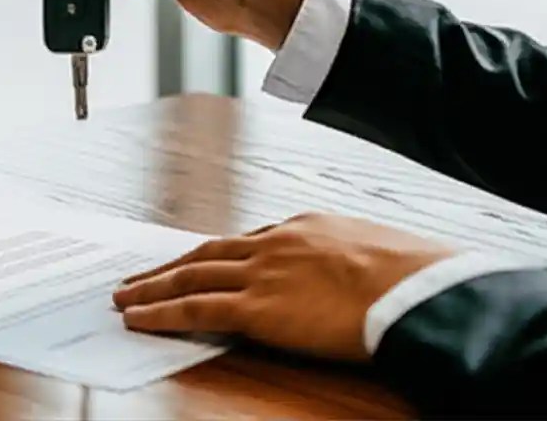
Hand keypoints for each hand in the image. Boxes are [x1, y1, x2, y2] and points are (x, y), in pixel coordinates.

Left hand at [112, 214, 454, 360]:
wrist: (421, 290)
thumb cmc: (419, 278)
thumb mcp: (384, 254)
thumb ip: (357, 263)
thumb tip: (368, 277)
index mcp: (308, 226)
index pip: (250, 240)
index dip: (218, 255)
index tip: (200, 261)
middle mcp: (276, 243)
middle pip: (208, 251)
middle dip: (171, 265)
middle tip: (140, 276)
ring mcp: (262, 273)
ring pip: (190, 276)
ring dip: (152, 287)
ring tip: (125, 296)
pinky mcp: (256, 308)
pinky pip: (195, 310)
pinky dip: (160, 313)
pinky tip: (137, 319)